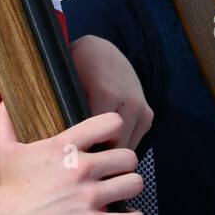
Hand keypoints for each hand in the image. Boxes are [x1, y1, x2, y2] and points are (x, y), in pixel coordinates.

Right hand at [0, 102, 143, 214]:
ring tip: (120, 193)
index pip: (111, 123)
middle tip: (115, 172)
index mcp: (66, 146)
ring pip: (135, 184)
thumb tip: (3, 102)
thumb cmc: (6, 187)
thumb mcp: (4, 148)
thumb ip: (6, 121)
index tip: (109, 142)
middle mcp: (81, 168)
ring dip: (129, 189)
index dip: (115, 131)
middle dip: (125, 165)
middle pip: (130, 157)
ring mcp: (88, 197)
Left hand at [69, 35, 153, 149]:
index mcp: (107, 94)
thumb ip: (68, 111)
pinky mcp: (147, 116)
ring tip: (92, 153)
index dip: (85, 152)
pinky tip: (104, 142)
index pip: (99, 139)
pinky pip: (133, 142)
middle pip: (116, 148)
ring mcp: (142, 109)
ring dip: (111, 153)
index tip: (72, 157)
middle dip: (99, 157)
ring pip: (127, 148)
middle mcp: (130, 102)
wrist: (103, 53)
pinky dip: (119, 145)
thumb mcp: (67, 84)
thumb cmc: (78, 68)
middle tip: (81, 161)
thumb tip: (66, 144)